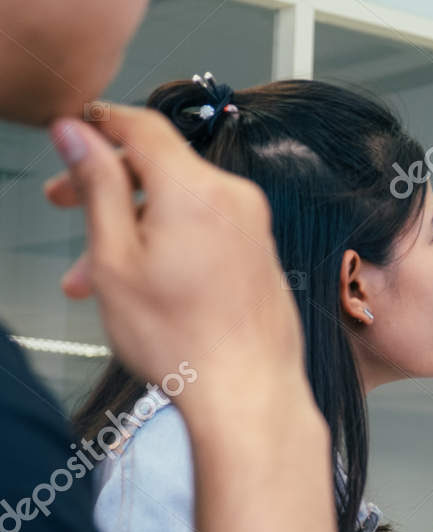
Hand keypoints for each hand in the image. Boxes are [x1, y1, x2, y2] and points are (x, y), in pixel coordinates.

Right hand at [44, 108, 304, 420]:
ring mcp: (254, 230)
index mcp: (198, 190)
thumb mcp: (115, 259)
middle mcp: (236, 201)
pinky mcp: (261, 257)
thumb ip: (97, 186)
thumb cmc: (182, 343)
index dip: (100, 122)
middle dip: (105, 185)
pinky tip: (140, 286)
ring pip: (178, 208)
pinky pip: (206, 234)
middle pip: (160, 168)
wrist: (249, 398)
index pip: (143, 126)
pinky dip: (168, 246)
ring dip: (130, 229)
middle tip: (61, 203)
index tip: (70, 131)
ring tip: (89, 275)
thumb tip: (78, 133)